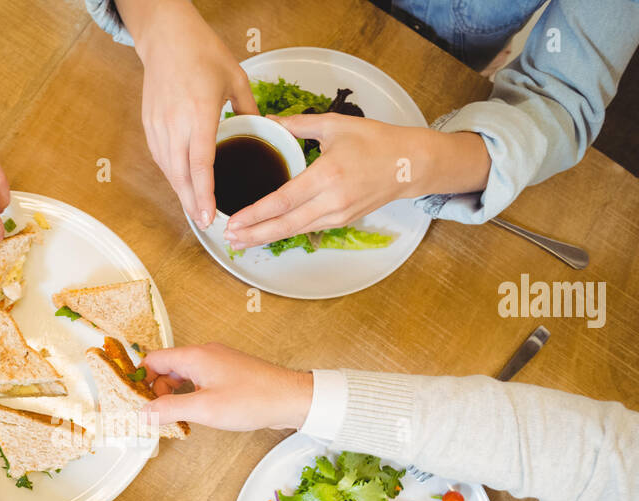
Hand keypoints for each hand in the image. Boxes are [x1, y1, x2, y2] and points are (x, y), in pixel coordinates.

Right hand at [128, 0, 257, 226]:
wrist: (167, 37)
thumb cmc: (202, 53)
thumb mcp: (236, 78)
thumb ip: (250, 109)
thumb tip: (262, 131)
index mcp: (199, 114)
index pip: (201, 165)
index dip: (204, 194)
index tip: (210, 215)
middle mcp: (175, 124)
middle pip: (181, 176)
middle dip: (192, 203)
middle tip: (205, 224)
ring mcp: (159, 125)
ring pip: (169, 170)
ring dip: (181, 192)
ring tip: (195, 210)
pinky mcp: (149, 124)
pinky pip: (160, 157)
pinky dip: (172, 174)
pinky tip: (182, 184)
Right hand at [140, 343, 312, 430]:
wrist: (290, 399)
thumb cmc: (254, 399)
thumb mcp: (204, 408)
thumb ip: (169, 409)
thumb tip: (143, 413)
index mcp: (195, 356)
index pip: (153, 360)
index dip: (140, 380)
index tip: (134, 399)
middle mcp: (205, 354)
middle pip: (166, 368)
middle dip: (157, 392)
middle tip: (156, 415)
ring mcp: (217, 363)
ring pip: (183, 376)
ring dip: (174, 396)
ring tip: (176, 418)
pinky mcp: (228, 374)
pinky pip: (199, 381)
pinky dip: (191, 396)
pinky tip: (195, 413)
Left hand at [225, 113, 420, 247]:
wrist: (410, 164)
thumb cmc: (375, 141)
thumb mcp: (334, 125)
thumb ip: (297, 124)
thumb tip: (267, 121)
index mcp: (327, 175)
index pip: (283, 201)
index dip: (255, 214)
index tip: (233, 219)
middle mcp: (332, 201)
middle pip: (285, 225)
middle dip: (254, 234)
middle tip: (228, 238)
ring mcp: (339, 215)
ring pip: (295, 231)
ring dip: (265, 237)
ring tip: (240, 242)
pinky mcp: (342, 221)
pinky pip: (307, 229)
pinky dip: (284, 232)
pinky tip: (267, 233)